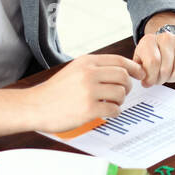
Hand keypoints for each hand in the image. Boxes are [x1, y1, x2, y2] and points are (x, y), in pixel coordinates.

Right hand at [26, 54, 145, 132]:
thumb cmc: (55, 91)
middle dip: (127, 86)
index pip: (119, 61)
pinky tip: (107, 113)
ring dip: (120, 101)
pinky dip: (114, 112)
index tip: (139, 74)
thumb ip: (95, 68)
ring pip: (121, 93)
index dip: (134, 67)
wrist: (35, 106)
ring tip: (110, 104)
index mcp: (86, 62)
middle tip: (120, 94)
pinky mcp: (88, 109)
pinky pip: (114, 109)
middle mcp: (88, 74)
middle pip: (123, 77)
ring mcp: (89, 91)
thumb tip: (123, 70)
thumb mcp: (74, 70)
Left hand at [134, 13, 174, 86]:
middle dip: (161, 80)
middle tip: (158, 79)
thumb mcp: (139, 59)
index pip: (153, 63)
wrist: (165, 41)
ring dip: (172, 79)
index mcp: (149, 40)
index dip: (151, 78)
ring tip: (167, 75)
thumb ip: (138, 70)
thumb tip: (145, 81)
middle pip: (166, 69)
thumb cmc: (151, 53)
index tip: (148, 82)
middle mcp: (166, 38)